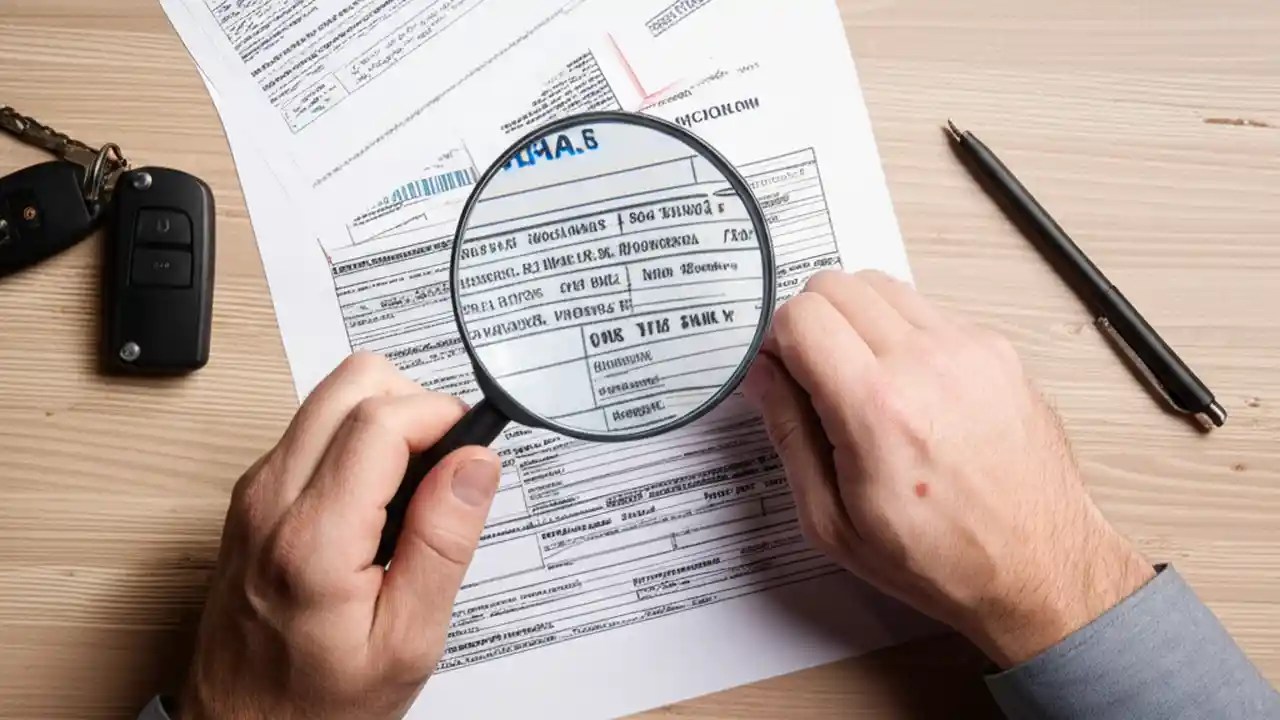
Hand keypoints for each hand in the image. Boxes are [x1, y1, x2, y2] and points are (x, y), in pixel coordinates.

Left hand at [180, 352, 499, 718]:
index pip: (380, 418)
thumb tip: (475, 462)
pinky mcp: (254, 495)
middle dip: (414, 401)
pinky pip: (316, 430)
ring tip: (415, 489)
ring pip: (331, 397)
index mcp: (312, 538)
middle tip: (446, 460)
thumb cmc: (318, 702)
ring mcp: (256, 492)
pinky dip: (360, 441)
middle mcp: (271, 499)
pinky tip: (380, 501)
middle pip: (350, 382)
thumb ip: (442, 544)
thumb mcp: (407, 641)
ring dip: (387, 419)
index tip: (472, 450)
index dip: (441, 415)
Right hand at [743, 270, 1154, 666]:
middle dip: (812, 322)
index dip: (778, 343)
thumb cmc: (938, 557)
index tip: (784, 373)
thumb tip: (762, 374)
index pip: (800, 316)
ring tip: (865, 379)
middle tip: (817, 374)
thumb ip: (787, 435)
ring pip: (881, 285)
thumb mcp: (832, 522)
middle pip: (836, 285)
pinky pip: (928, 310)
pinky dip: (904, 333)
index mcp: (875, 409)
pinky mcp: (998, 348)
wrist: (1037, 566)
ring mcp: (969, 348)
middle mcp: (925, 363)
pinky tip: (912, 388)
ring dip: (857, 319)